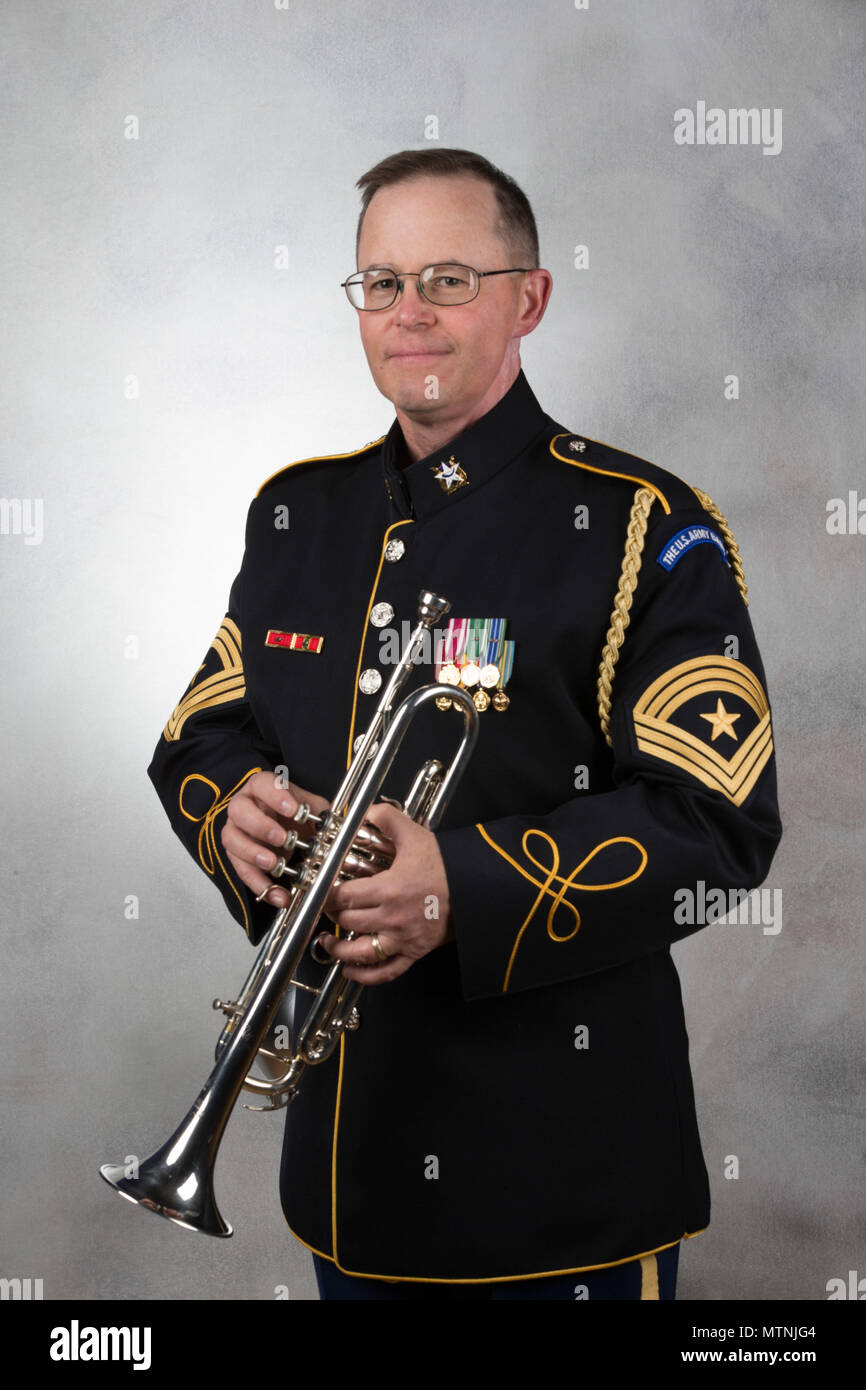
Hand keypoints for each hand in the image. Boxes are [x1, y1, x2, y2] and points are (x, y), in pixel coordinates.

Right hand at [220, 770, 329, 907]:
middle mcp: (243, 806)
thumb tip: (339, 826)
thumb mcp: (313, 808)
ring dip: (253, 854)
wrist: (287, 829)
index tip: (293, 810)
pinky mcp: (236, 855)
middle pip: (238, 810)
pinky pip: (241, 870)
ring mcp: (236, 830)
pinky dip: (259, 883)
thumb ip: (320, 813)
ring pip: (231, 839)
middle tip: (282, 838)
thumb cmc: (296, 814)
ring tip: (274, 865)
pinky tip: (276, 893)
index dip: (275, 795)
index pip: (262, 783)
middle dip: (260, 825)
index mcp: (262, 788)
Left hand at [318, 802, 453, 983]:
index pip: (343, 896)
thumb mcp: (416, 835)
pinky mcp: (415, 951)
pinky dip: (365, 975)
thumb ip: (388, 819)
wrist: (478, 887)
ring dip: (338, 950)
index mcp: (387, 889)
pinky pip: (386, 971)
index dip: (326, 894)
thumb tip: (369, 811)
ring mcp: (402, 938)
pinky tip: (351, 971)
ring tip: (327, 943)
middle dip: (332, 915)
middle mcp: (391, 917)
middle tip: (327, 908)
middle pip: (347, 921)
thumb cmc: (449, 865)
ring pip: (359, 952)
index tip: (321, 891)